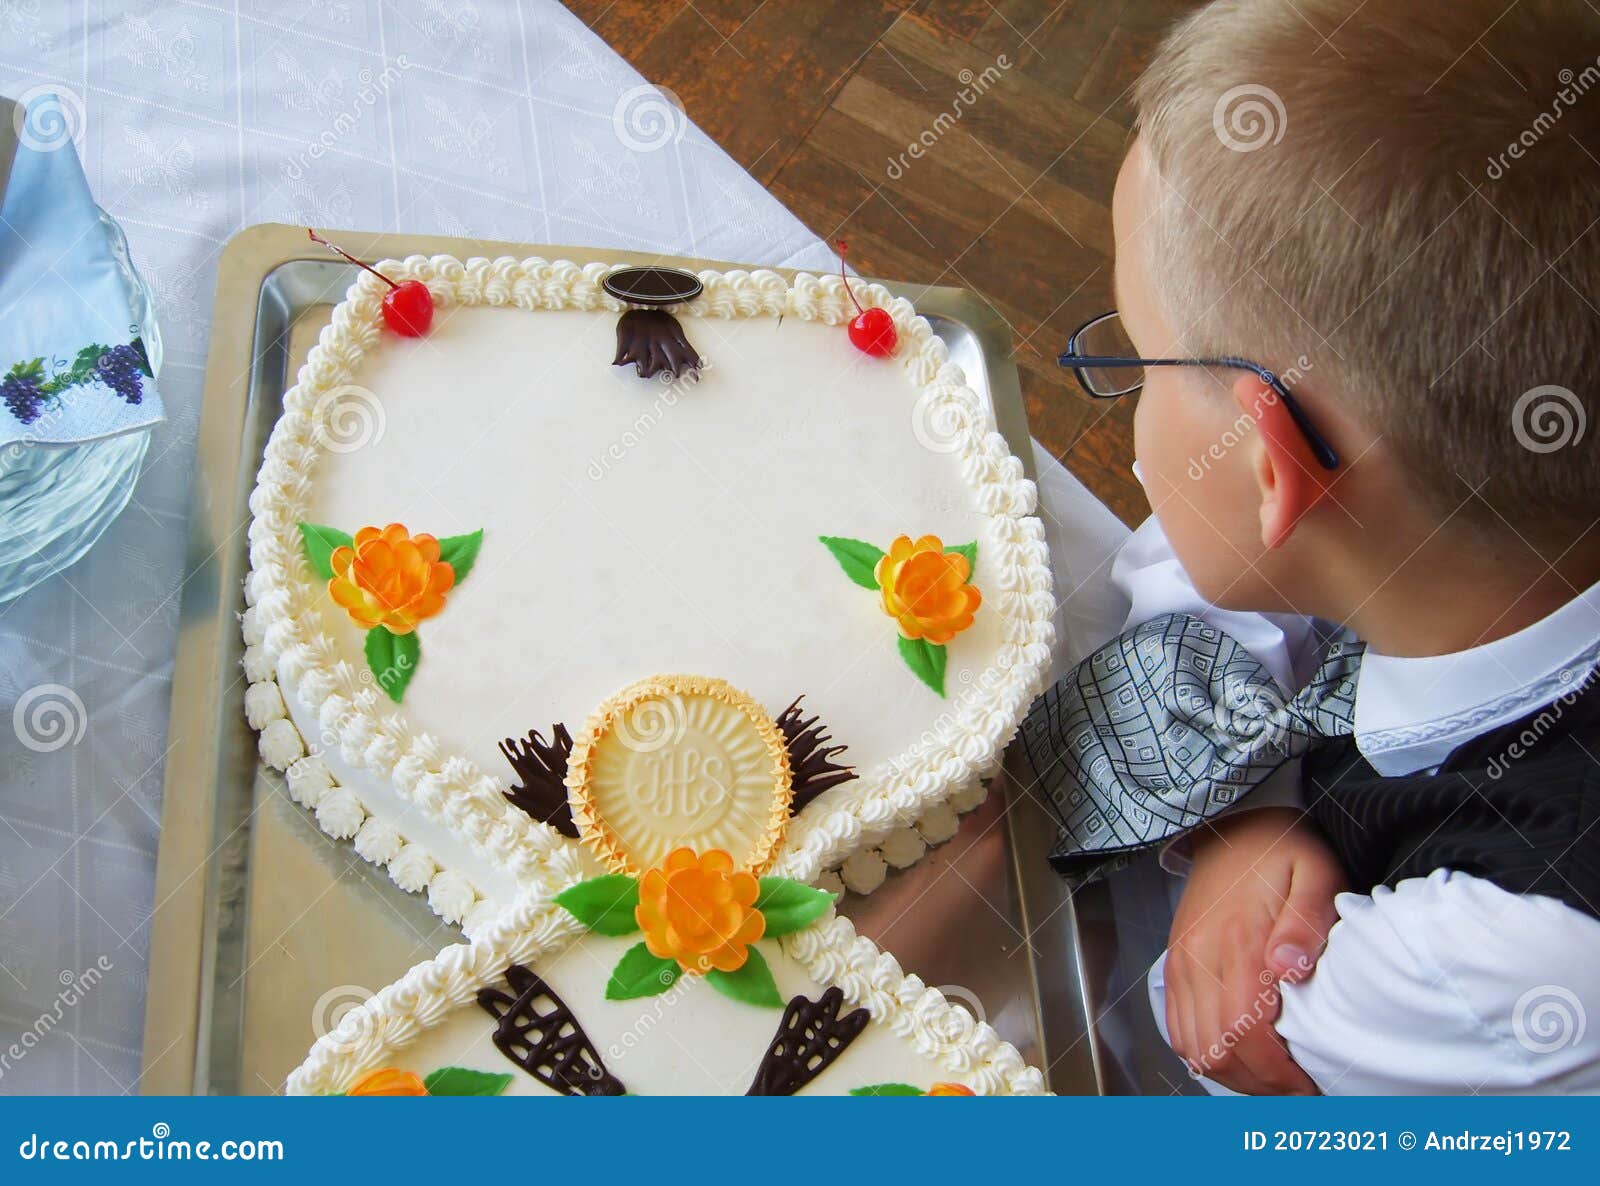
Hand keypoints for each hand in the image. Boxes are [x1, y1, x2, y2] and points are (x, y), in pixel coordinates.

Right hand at [1164, 807, 1345, 1094]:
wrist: (1232, 824)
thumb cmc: (1280, 850)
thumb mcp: (1314, 873)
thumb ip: (1306, 922)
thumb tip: (1290, 969)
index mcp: (1239, 941)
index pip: (1244, 1032)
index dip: (1275, 1074)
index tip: (1306, 1086)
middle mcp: (1200, 958)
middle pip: (1216, 1051)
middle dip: (1258, 1086)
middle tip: (1297, 1091)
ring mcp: (1182, 963)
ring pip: (1193, 1048)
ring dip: (1232, 1075)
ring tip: (1271, 1079)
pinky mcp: (1175, 963)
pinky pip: (1177, 1028)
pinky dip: (1204, 1054)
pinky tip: (1236, 1057)